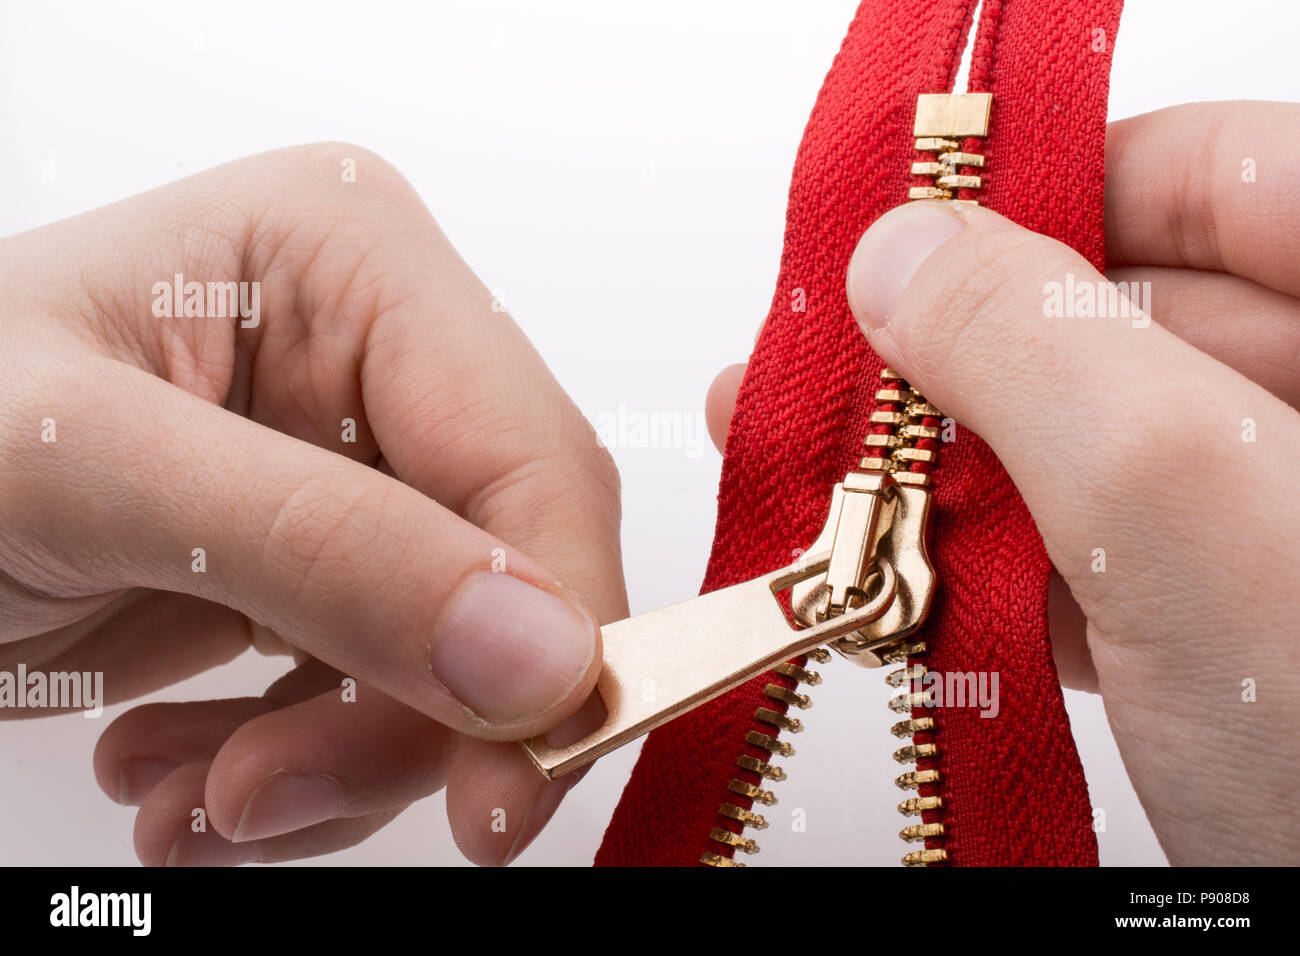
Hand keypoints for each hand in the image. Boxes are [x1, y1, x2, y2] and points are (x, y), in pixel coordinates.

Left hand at [0, 144, 625, 864]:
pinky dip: (305, 769)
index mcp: (354, 260)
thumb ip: (322, 549)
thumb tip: (545, 654)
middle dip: (411, 718)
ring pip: (461, 659)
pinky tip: (186, 776)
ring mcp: (360, 466)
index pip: (532, 458)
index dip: (555, 630)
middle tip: (273, 800)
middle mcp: (382, 355)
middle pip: (511, 570)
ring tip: (197, 801)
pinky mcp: (330, 564)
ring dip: (341, 763)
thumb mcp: (85, 472)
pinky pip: (388, 696)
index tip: (504, 788)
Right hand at [710, 102, 1299, 865]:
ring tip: (835, 490)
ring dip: (959, 477)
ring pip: (1098, 453)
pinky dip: (1002, 573)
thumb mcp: (1189, 508)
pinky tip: (911, 587)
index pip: (1210, 176)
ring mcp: (1290, 531)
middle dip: (962, 358)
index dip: (1048, 188)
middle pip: (1131, 318)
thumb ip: (1035, 347)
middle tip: (838, 379)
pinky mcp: (1249, 632)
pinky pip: (1106, 562)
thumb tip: (904, 257)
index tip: (909, 235)